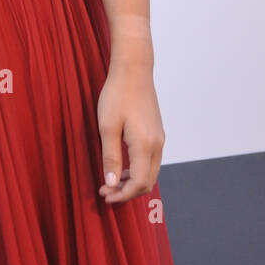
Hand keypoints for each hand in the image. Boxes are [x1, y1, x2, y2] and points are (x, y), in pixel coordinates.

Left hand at [96, 63, 164, 204]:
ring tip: (111, 180)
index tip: (104, 195)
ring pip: (150, 172)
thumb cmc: (117, 95)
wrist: (133, 69)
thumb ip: (110, 157)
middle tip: (106, 191)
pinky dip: (138, 169)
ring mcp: (160, 138)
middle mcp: (157, 145)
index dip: (122, 194)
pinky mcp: (157, 132)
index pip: (138, 183)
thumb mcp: (107, 127)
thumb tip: (111, 183)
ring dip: (133, 181)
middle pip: (148, 182)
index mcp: (145, 145)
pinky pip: (151, 160)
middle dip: (127, 192)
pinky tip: (122, 165)